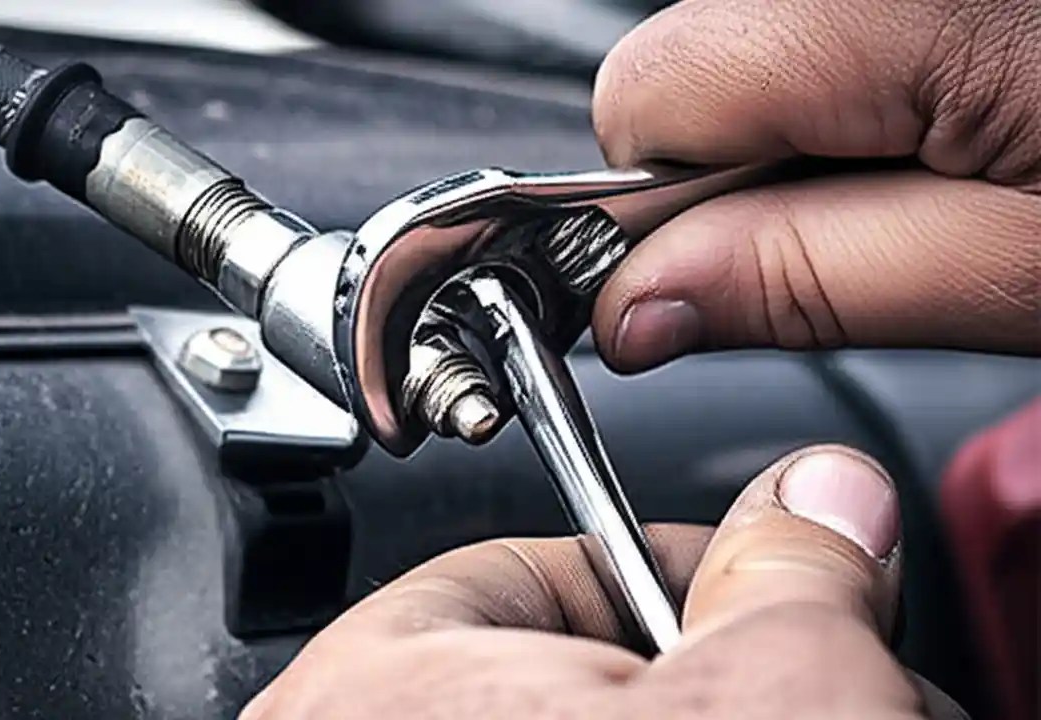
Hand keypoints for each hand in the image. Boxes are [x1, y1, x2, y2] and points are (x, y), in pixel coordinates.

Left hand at [241, 447, 966, 718]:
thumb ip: (784, 579)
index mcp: (392, 681)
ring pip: (571, 717)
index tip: (766, 591)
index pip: (536, 555)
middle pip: (564, 655)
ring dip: (701, 711)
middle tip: (806, 691)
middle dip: (707, 659)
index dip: (678, 567)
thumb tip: (822, 503)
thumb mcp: (756, 708)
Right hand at [588, 0, 1038, 371]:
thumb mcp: (1013, 265)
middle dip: (726, 166)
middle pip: (674, 65)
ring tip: (922, 162)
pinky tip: (933, 117)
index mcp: (885, 5)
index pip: (640, 98)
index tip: (727, 272)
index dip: (659, 207)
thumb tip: (632, 306)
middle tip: (856, 218)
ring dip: (792, 124)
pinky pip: (799, 27)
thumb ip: (806, 280)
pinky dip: (839, 87)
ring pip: (734, 47)